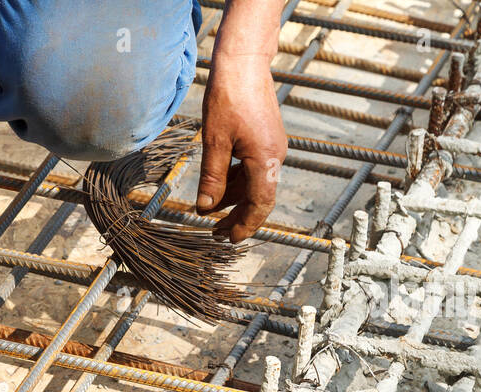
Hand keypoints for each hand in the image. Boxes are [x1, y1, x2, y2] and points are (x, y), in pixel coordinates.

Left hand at [196, 53, 286, 242]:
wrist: (243, 63)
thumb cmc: (229, 97)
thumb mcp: (215, 142)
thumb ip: (212, 178)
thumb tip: (205, 208)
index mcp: (266, 159)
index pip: (260, 204)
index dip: (246, 225)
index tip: (231, 240)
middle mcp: (274, 156)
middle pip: (259, 198)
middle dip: (238, 217)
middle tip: (217, 234)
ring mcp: (271, 147)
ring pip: (254, 184)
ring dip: (234, 200)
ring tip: (211, 213)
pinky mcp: (264, 139)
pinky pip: (252, 169)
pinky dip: (236, 182)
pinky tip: (218, 189)